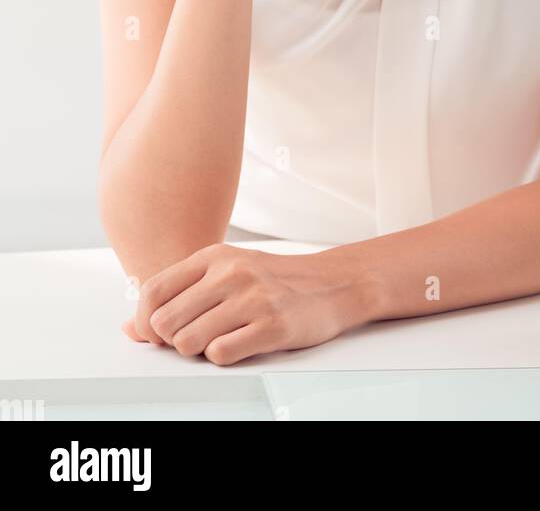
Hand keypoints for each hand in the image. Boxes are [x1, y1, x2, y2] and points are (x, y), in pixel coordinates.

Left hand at [121, 243, 374, 364]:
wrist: (332, 284)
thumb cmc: (274, 281)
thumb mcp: (226, 272)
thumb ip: (180, 295)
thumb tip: (131, 328)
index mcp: (213, 256)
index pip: (152, 291)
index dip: (145, 322)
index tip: (156, 336)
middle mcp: (229, 273)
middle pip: (166, 323)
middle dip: (173, 342)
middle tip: (195, 339)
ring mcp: (251, 298)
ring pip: (189, 343)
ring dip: (199, 352)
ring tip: (221, 339)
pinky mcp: (271, 325)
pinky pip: (220, 355)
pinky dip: (224, 358)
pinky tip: (241, 344)